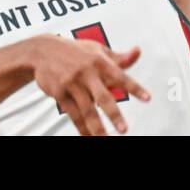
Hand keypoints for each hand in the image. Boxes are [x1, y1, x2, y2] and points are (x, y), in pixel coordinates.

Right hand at [29, 35, 150, 134]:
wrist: (42, 50)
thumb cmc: (75, 51)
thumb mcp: (97, 50)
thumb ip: (119, 57)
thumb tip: (137, 52)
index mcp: (99, 62)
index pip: (120, 76)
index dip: (134, 87)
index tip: (147, 98)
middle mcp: (86, 73)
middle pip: (103, 97)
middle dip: (113, 114)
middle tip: (123, 129)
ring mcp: (72, 84)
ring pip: (87, 110)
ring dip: (97, 127)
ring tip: (105, 139)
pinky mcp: (60, 93)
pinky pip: (73, 114)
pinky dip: (81, 128)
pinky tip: (89, 136)